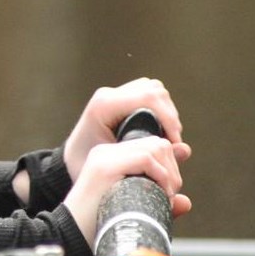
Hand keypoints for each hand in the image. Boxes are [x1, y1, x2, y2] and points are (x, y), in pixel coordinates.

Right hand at [62, 135, 191, 239]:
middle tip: (169, 194)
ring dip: (168, 172)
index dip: (169, 166)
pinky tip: (159, 192)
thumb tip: (186, 202)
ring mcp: (104, 157)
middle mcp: (107, 153)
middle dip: (172, 169)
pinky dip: (160, 175)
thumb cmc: (98, 227)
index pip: (152, 147)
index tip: (170, 191)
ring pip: (154, 148)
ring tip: (165, 195)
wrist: (70, 237)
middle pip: (157, 143)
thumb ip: (158, 203)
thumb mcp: (134, 209)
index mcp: (111, 159)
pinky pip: (145, 158)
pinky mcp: (104, 166)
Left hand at [63, 78, 189, 181]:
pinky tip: (159, 130)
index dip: (169, 118)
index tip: (174, 141)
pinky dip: (160, 109)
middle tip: (172, 141)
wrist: (70, 162)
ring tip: (167, 136)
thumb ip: (150, 156)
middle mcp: (109, 95)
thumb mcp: (117, 162)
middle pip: (155, 91)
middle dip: (170, 115)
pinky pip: (148, 94)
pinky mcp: (119, 99)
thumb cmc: (86, 165)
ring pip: (154, 89)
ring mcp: (113, 95)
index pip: (149, 98)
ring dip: (166, 111)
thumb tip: (184, 150)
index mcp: (104, 105)